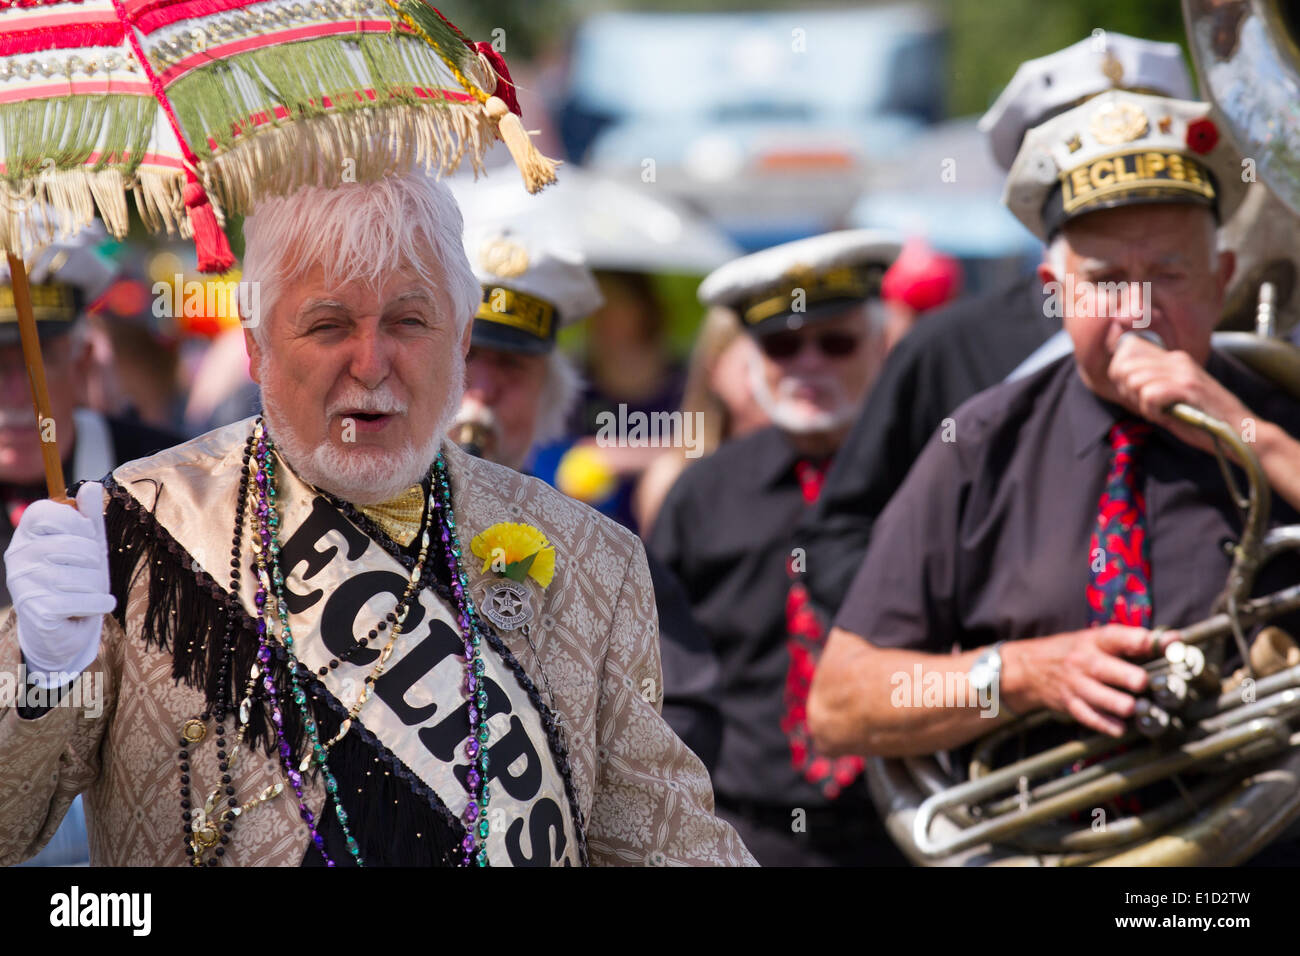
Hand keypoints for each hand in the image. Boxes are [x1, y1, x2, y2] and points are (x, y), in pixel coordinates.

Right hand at [5, 482, 114, 685]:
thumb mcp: (87, 544)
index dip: (77, 523)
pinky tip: (96, 606)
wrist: (65, 629)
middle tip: (89, 574)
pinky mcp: (38, 610)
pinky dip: (99, 604)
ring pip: (85, 575)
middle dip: (95, 562)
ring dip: (98, 586)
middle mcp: (19, 556)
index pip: (47, 511)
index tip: (86, 537)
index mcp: (27, 535)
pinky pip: (85, 600)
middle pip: (76, 545)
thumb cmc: (77, 579)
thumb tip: (93, 486)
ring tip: (88, 592)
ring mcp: (25, 584)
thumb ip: (90, 517)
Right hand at [1003, 625, 1177, 736]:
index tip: (1153, 641)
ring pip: (1096, 695)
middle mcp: (1084, 661)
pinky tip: (1120, 729)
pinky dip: (1104, 724)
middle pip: (1104, 668)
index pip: (1115, 637)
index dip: (1136, 639)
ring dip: (1116, 703)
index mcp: (1094, 640)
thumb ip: (1135, 641)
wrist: (1031, 668)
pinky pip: (1087, 715)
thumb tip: (1176, 640)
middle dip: (1124, 675)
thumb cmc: (1076, 652)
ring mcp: (1075, 683)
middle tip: (1142, 682)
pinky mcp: (1070, 703)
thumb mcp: (1097, 640)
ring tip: (1133, 708)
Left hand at [1108, 335, 1253, 456]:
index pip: (1127, 353)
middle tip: (1146, 406)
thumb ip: (1150, 384)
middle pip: (1125, 366)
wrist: (1239, 432)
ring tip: (1159, 412)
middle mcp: (1177, 360)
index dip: (1121, 377)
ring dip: (1140, 403)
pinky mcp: (1188, 387)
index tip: (1134, 394)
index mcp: (1173, 359)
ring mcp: (1184, 372)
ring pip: (1135, 380)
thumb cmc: (1203, 420)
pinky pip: (1149, 394)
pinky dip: (1151, 411)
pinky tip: (1165, 416)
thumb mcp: (1172, 396)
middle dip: (1127, 391)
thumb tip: (1120, 380)